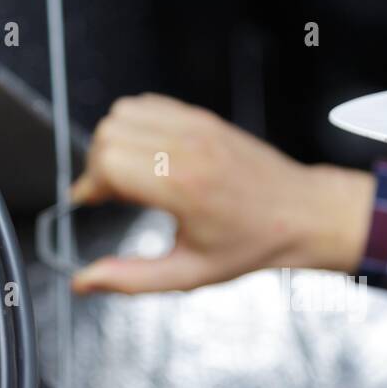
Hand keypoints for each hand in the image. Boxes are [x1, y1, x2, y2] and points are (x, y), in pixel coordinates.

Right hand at [69, 93, 374, 293]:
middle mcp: (186, 147)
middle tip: (112, 194)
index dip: (89, 185)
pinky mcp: (203, 117)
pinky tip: (148, 156)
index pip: (108, 162)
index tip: (93, 203)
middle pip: (108, 133)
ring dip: (114, 141)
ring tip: (129, 174)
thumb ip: (131, 279)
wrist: (302, 212)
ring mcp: (196, 126)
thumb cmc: (251, 244)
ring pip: (124, 113)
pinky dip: (136, 125)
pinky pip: (149, 105)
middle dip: (97, 164)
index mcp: (181, 186)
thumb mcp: (188, 274)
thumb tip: (84, 282)